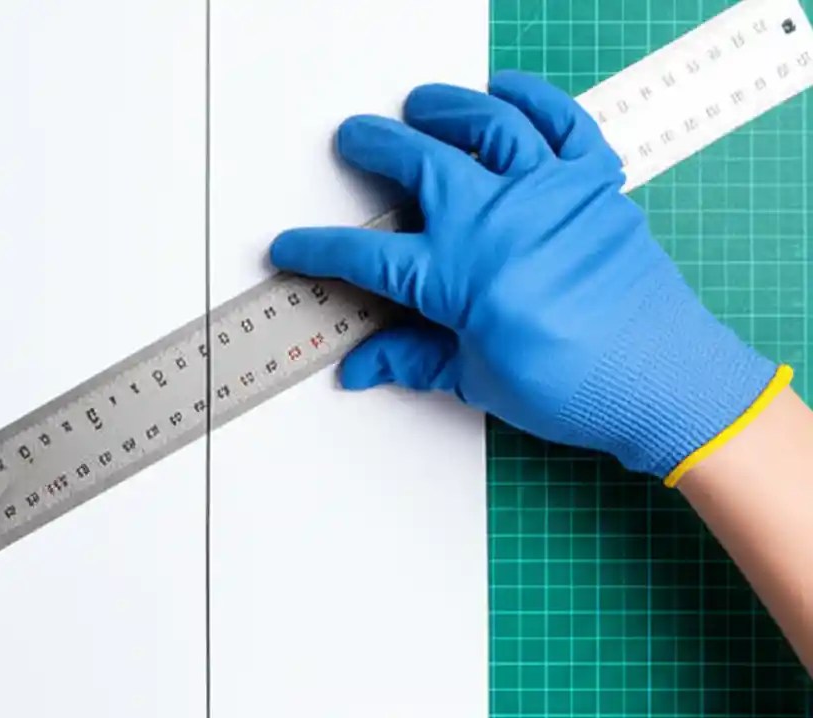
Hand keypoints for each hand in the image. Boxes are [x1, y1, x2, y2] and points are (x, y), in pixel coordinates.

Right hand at [271, 71, 781, 480]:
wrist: (665, 381)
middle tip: (355, 138)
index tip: (292, 248)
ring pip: (484, 125)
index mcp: (457, 276)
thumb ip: (412, 359)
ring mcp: (547, 194)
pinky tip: (506, 90)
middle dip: (373, 145)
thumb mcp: (479, 379)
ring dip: (445, 107)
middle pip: (416, 163)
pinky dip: (533, 98)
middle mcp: (496, 220)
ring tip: (419, 104)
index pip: (365, 256)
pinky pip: (561, 123)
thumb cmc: (577, 386)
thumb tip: (362, 365)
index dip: (317, 251)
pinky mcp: (592, 185)